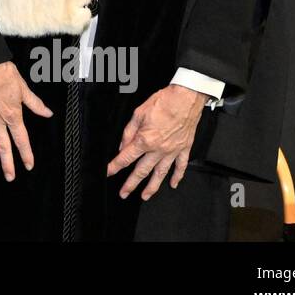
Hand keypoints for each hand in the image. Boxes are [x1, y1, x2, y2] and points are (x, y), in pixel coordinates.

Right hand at [0, 60, 52, 180]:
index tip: (29, 165)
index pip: (21, 139)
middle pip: (3, 146)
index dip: (26, 154)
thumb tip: (47, 113)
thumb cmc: (3, 74)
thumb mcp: (24, 88)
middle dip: (7, 163)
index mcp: (12, 115)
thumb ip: (35, 103)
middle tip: (9, 177)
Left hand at [106, 84, 207, 199]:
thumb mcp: (138, 113)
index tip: (108, 173)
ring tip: (145, 196)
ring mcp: (172, 150)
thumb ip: (128, 132)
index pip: (126, 157)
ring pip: (161, 173)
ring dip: (152, 187)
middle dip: (131, 184)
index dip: (115, 166)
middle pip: (142, 170)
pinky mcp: (184, 148)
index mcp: (145, 139)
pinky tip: (173, 184)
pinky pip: (180, 166)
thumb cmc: (164, 102)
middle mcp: (159, 149)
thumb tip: (122, 145)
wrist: (186, 98)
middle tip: (124, 193)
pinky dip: (177, 176)